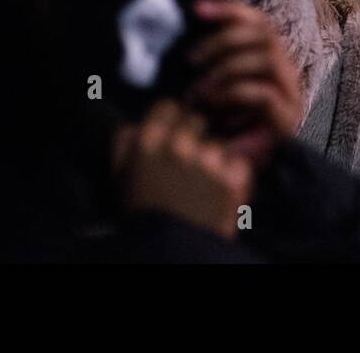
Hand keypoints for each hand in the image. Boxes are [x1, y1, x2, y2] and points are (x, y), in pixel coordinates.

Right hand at [114, 100, 252, 237]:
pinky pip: (239, 162)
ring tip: (202, 183)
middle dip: (193, 136)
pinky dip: (233, 174)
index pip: (167, 107)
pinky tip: (220, 190)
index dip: (170, 118)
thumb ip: (124, 144)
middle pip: (195, 121)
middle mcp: (180, 143)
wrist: (169, 253)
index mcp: (149, 141)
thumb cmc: (140, 218)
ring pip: (218, 143)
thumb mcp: (119, 177)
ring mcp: (209, 159)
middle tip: (188, 159)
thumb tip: (133, 125)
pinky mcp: (233, 177)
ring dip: (213, 157)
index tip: (172, 129)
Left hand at [185, 0, 302, 167]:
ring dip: (226, 69)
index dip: (230, 10)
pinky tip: (213, 107)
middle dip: (223, 40)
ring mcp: (291, 94)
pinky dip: (234, 95)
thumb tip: (184, 45)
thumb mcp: (215, 93)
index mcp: (271, 60)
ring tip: (198, 92)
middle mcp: (286, 71)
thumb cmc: (227, 131)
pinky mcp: (288, 118)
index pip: (258, 21)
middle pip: (265, 34)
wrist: (247, 175)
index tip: (196, 9)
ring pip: (266, 59)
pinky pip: (264, 94)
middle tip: (190, 59)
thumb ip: (209, 69)